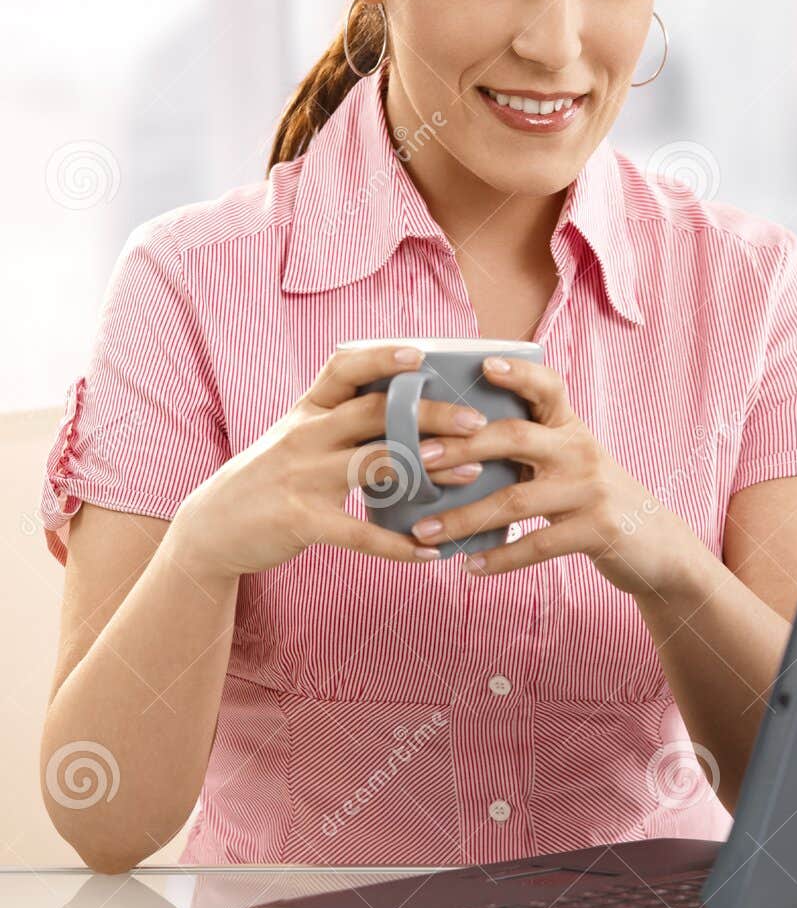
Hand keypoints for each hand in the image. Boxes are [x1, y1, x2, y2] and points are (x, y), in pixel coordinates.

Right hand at [170, 344, 490, 579]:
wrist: (211, 529)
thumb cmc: (269, 480)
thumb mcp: (296, 439)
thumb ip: (342, 424)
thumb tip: (410, 415)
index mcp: (307, 411)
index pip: (344, 368)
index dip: (383, 358)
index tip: (422, 355)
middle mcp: (305, 436)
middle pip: (375, 412)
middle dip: (429, 414)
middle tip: (475, 422)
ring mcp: (302, 477)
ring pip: (375, 464)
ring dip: (427, 469)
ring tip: (469, 475)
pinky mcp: (301, 520)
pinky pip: (359, 532)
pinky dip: (398, 545)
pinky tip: (430, 552)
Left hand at [408, 354, 701, 597]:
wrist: (658, 544)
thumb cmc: (594, 500)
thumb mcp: (570, 464)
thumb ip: (529, 452)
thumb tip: (449, 453)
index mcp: (570, 428)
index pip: (547, 386)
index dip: (518, 373)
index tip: (484, 365)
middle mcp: (580, 450)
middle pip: (515, 438)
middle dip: (462, 446)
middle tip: (421, 457)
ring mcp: (590, 489)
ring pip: (515, 500)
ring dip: (464, 516)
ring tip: (425, 530)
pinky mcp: (597, 530)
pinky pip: (538, 544)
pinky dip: (500, 557)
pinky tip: (470, 566)